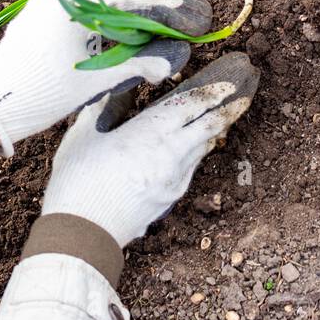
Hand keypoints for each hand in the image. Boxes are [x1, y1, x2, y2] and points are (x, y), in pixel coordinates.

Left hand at [0, 0, 211, 154]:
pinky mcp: (52, 15)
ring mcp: (55, 2)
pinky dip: (121, 22)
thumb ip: (138, 65)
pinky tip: (143, 31)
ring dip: (144, 13)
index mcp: (70, 5)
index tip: (198, 19)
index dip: (171, 9)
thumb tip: (176, 59)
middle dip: (163, 7)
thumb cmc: (39, 96)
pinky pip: (95, 12)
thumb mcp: (94, 81)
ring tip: (177, 23)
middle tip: (198, 15)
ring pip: (112, 2)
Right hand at [41, 52, 259, 246]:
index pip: (191, 106)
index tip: (228, 85)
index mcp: (150, 133)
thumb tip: (119, 85)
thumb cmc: (77, 181)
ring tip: (219, 119)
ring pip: (201, 149)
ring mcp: (174, 179)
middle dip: (227, 110)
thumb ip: (105, 105)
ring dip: (212, 132)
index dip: (212, 93)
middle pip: (209, 127)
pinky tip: (192, 148)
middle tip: (242, 98)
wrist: (81, 234)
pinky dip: (196, 153)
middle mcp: (170, 154)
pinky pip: (190, 168)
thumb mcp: (84, 134)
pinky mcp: (169, 198)